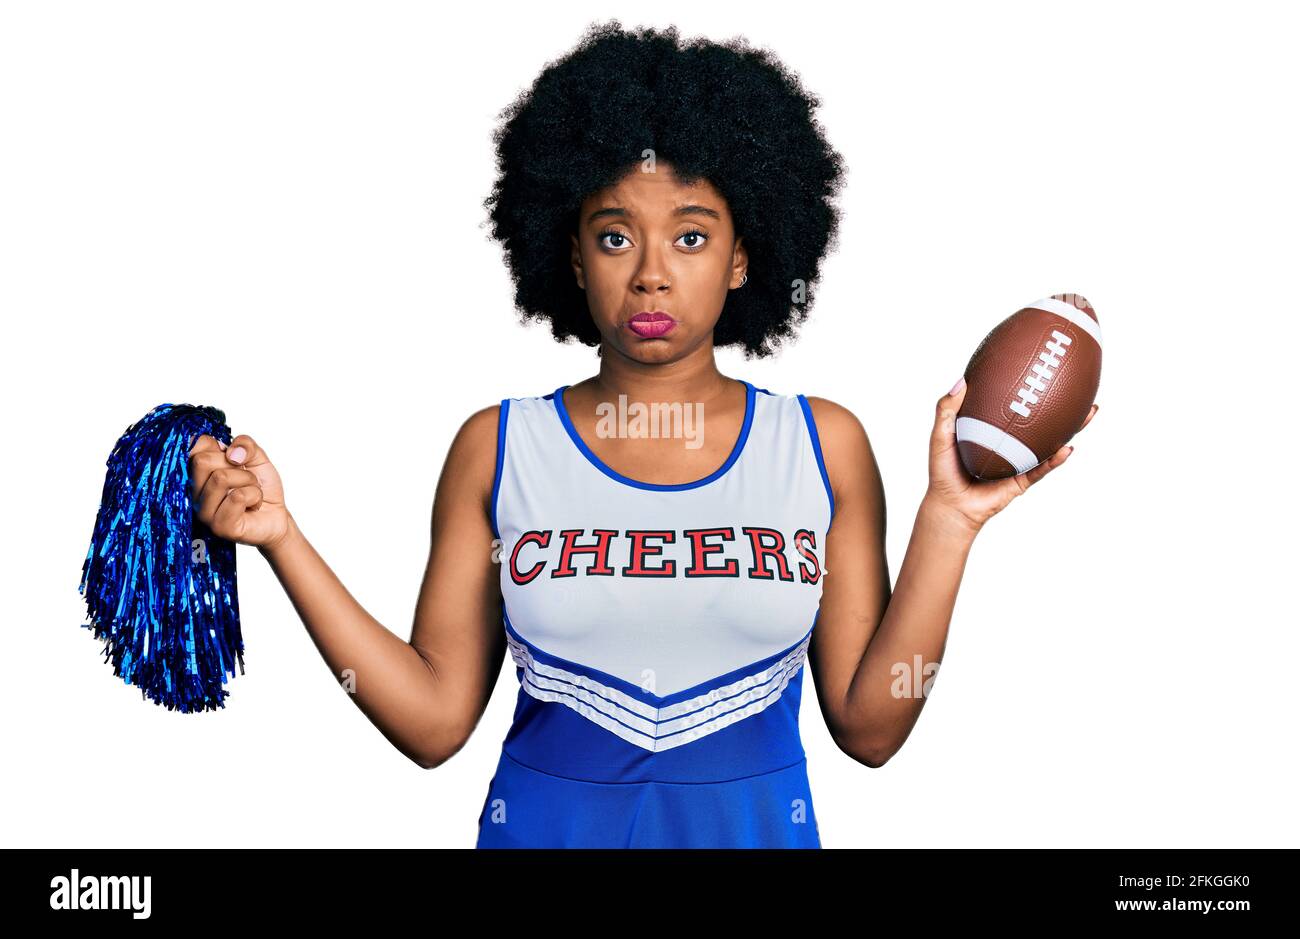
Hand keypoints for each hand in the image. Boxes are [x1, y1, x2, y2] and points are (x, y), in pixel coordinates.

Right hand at [188, 433, 291, 549]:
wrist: (277, 516)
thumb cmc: (263, 487)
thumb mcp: (257, 457)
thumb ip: (245, 444)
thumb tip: (232, 453)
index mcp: (197, 474)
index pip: (193, 446)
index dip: (217, 446)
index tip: (232, 459)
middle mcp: (194, 494)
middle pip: (202, 461)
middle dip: (235, 465)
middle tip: (245, 478)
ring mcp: (204, 512)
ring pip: (221, 478)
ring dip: (249, 481)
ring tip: (251, 491)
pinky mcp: (220, 527)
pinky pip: (238, 497)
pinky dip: (255, 496)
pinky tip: (254, 506)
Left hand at [925, 378, 1098, 535]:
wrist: (950, 506)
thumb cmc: (942, 471)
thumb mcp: (940, 436)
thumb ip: (946, 409)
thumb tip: (962, 380)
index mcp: (994, 426)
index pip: (1014, 400)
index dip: (1028, 383)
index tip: (1041, 362)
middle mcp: (1011, 440)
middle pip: (1042, 416)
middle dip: (1062, 400)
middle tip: (1078, 380)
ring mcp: (1020, 459)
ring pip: (1051, 440)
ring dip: (1071, 427)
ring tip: (1089, 411)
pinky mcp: (1023, 480)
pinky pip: (1043, 468)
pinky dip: (1055, 459)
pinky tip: (1067, 448)